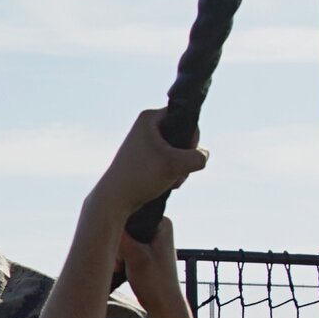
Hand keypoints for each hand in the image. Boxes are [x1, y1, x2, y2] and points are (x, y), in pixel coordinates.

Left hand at [91, 109, 205, 227]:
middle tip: (177, 171)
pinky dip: (172, 173)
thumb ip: (197, 157)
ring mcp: (145, 144)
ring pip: (177, 152)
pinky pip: (169, 162)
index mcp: (149, 118)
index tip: (186, 153)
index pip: (184, 117)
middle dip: (185, 157)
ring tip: (170, 180)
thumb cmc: (141, 177)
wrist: (114, 200)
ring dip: (180, 168)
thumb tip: (204, 155)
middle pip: (182, 136)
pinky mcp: (145, 159)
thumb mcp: (175, 165)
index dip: (191, 136)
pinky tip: (166, 184)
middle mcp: (146, 127)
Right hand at [121, 220, 184, 310]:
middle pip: (124, 226)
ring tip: (124, 266)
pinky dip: (120, 257)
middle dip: (118, 244)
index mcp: (162, 222)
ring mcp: (151, 239)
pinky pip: (125, 247)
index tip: (120, 248)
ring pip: (122, 238)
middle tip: (123, 260)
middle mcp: (157, 227)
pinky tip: (122, 268)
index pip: (130, 213)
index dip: (119, 229)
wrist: (164, 306)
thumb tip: (102, 221)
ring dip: (118, 253)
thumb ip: (121, 238)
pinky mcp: (145, 250)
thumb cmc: (156, 283)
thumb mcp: (135, 257)